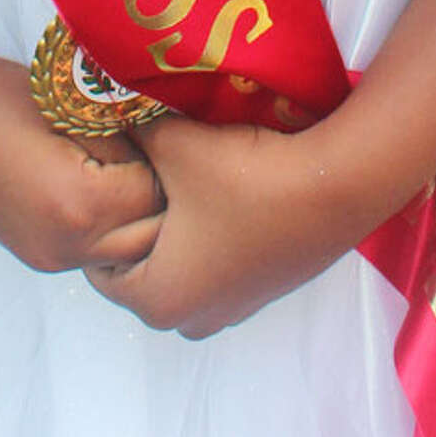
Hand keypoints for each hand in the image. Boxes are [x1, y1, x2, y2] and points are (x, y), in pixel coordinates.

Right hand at [0, 47, 165, 278]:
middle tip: (151, 148)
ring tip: (126, 164)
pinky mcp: (34, 254)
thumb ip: (127, 137)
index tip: (161, 125)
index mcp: (82, 206)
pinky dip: (107, 223)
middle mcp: (67, 247)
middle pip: (151, 237)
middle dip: (159, 195)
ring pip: (125, 253)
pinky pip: (94, 250)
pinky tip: (96, 180)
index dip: (166, 155)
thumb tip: (174, 150)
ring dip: (134, 215)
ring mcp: (48, 257)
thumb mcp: (74, 107)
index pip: (161, 193)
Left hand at [88, 114, 353, 338]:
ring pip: (180, 268)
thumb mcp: (173, 144)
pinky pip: (216, 266)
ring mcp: (233, 309)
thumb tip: (107, 117)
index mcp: (159, 299)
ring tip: (180, 181)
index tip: (108, 184)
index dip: (100, 221)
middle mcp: (193, 319)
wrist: (335, 186)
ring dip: (176, 232)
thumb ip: (129, 134)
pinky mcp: (264, 291)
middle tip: (140, 179)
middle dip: (137, 227)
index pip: (100, 267)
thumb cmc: (245, 177)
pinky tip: (221, 192)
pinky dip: (209, 236)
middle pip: (142, 270)